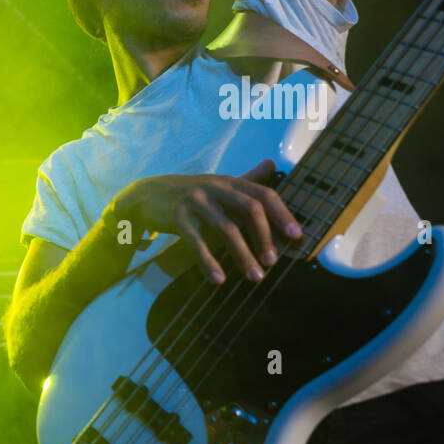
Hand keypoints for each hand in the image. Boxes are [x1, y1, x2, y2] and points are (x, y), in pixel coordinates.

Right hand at [111, 158, 302, 283]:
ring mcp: (196, 201)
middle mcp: (216, 187)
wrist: (148, 194)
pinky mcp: (177, 217)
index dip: (282, 214)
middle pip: (249, 209)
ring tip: (254, 277)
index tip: (295, 237)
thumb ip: (247, 178)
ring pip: (226, 229)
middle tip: (272, 261)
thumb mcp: (219, 184)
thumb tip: (273, 163)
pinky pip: (196, 242)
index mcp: (230, 182)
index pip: (263, 194)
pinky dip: (208, 262)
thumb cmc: (191, 193)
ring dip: (242, 255)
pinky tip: (218, 279)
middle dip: (264, 237)